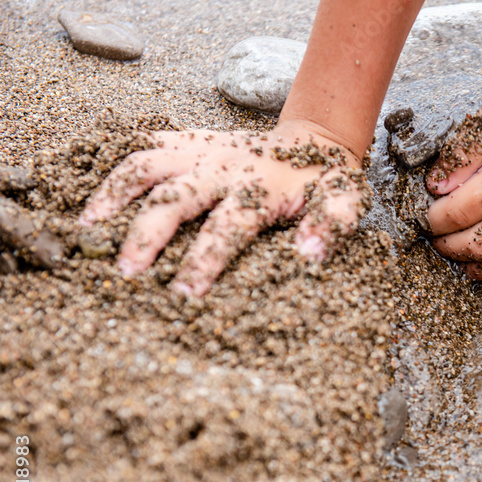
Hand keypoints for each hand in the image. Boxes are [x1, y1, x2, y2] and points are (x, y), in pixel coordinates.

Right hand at [79, 120, 369, 295]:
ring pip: (147, 164)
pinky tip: (97, 196)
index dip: (205, 261)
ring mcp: (202, 151)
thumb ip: (332, 225)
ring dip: (114, 194)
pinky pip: (147, 146)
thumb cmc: (326, 181)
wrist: (317, 139)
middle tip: (125, 274)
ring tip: (87, 230)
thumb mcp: (345, 201)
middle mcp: (223, 167)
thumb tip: (310, 254)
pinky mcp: (189, 142)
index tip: (184, 294)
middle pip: (174, 198)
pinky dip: (118, 165)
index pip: (226, 228)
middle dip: (147, 236)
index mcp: (259, 189)